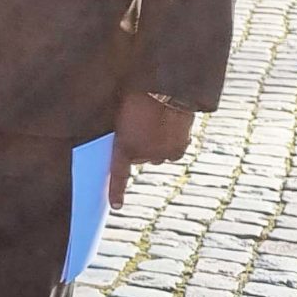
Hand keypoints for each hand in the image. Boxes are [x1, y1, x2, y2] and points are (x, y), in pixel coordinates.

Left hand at [108, 92, 195, 209]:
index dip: (116, 192)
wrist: (167, 90)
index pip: (118, 175)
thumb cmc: (137, 98)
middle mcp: (144, 156)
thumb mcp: (122, 117)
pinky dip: (172, 143)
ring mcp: (164, 154)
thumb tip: (131, 148)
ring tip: (156, 124)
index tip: (116, 206)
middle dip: (140, 147)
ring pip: (158, 156)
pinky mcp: (180, 148)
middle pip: (140, 158)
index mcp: (124, 148)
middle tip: (142, 126)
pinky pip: (174, 152)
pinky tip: (170, 127)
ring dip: (157, 146)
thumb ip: (125, 137)